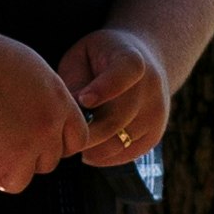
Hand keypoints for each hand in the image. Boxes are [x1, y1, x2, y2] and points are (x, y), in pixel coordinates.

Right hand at [0, 21, 90, 195]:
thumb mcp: (27, 69)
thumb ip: (42, 98)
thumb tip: (42, 117)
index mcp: (56, 104)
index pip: (76, 139)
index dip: (56, 142)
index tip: (39, 140)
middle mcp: (42, 131)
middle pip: (47, 163)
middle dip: (27, 156)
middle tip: (3, 142)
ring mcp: (16, 152)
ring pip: (18, 181)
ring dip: (1, 171)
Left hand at [58, 27, 171, 169]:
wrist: (145, 64)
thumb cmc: (100, 60)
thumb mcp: (83, 57)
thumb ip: (75, 81)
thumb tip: (66, 115)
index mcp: (132, 60)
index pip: (123, 75)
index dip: (104, 89)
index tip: (83, 100)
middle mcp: (151, 87)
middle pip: (114, 120)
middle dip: (83, 132)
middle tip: (57, 138)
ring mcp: (156, 113)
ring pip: (117, 143)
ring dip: (90, 148)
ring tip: (71, 141)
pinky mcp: (155, 135)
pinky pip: (125, 155)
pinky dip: (102, 157)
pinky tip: (88, 147)